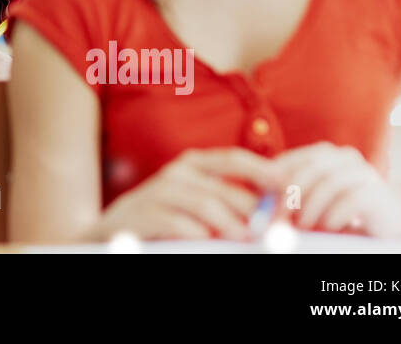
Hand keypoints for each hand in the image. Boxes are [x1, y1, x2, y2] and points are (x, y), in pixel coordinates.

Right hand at [97, 148, 278, 241]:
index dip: (263, 170)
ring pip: (201, 202)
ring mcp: (155, 192)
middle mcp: (175, 173)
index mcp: (193, 165)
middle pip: (224, 185)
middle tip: (275, 228)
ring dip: (228, 221)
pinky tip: (206, 240)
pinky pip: (172, 220)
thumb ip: (230, 201)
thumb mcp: (199, 205)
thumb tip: (277, 207)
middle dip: (254, 208)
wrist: (111, 231)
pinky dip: (193, 230)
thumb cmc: (165, 219)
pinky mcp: (138, 214)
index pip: (234, 159)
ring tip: (246, 238)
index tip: (289, 188)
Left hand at [271, 142, 400, 235]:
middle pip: (310, 169)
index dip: (275, 181)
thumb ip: (288, 196)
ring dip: (311, 207)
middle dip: (291, 194)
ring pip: (330, 183)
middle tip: (280, 217)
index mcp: (325, 154)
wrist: (388, 219)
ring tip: (303, 226)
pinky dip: (335, 214)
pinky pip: (352, 199)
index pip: (291, 161)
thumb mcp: (311, 200)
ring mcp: (365, 173)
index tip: (263, 202)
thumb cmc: (340, 210)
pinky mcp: (379, 194)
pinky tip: (329, 226)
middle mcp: (345, 158)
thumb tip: (258, 202)